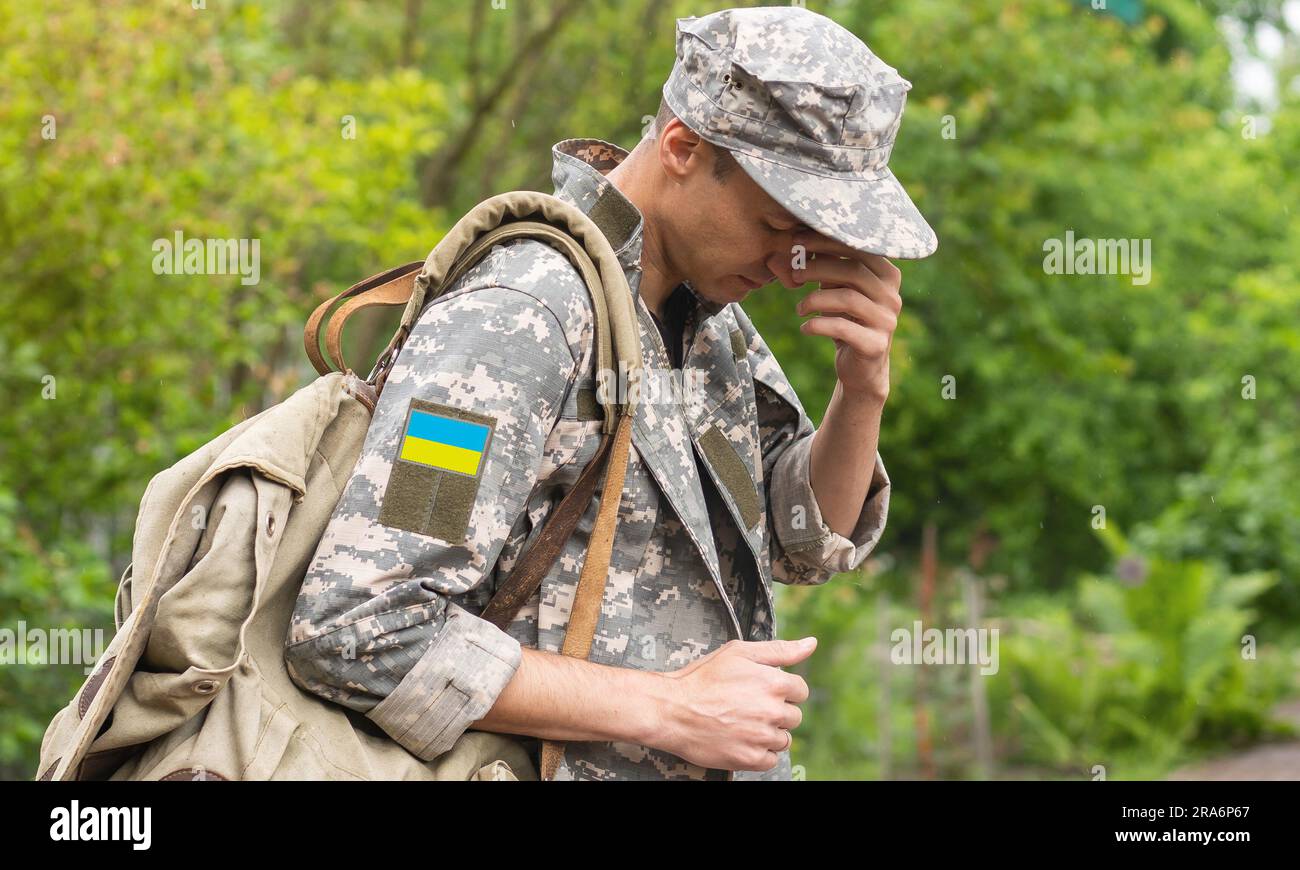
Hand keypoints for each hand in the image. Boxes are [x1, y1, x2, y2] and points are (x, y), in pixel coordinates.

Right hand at [653, 638, 813, 771]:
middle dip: (776, 711)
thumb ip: (780, 649)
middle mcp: (772, 711)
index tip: (763, 692)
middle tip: (748, 707)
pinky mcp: (750, 759)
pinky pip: (771, 759)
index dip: (782, 689)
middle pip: (793, 716)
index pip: (800, 691)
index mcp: (773, 683)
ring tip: (742, 723)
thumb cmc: (703, 678)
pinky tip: (741, 739)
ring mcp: (761, 737)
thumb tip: (811, 644)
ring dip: (769, 733)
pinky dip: (760, 752)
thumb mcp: (739, 652)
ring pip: (784, 739)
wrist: (673, 709)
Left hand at [766, 231, 901, 402]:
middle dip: (818, 268)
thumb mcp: (836, 291)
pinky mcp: (875, 345)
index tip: (798, 241)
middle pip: (854, 271)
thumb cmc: (846, 321)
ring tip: (800, 307)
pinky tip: (805, 328)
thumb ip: (823, 269)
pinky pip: (842, 328)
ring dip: (815, 299)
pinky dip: (818, 325)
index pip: (860, 248)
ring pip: (848, 298)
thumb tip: (788, 249)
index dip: (827, 242)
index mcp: (887, 275)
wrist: (861, 368)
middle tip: (794, 274)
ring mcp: (887, 321)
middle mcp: (892, 296)